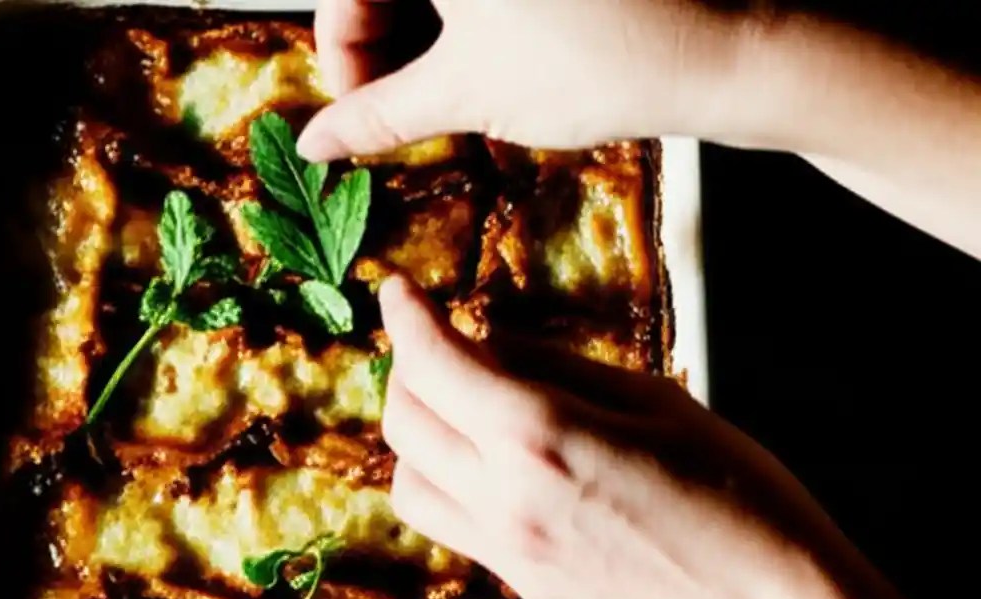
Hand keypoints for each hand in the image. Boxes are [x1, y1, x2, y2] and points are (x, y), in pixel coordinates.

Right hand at [298, 0, 738, 160]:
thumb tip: (318, 141)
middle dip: (378, 44)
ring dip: (417, 36)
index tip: (350, 108)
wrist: (717, 50)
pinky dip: (460, 21)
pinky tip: (470, 65)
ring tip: (436, 96)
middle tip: (389, 108)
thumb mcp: (467, 92)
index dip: (339, 50)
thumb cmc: (594, 60)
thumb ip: (377, 115)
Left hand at [376, 274, 944, 598]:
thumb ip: (560, 368)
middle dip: (407, 369)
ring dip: (417, 434)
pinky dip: (447, 480)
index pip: (434, 365)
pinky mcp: (524, 589)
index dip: (406, 315)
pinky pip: (452, 525)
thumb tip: (490, 343)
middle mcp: (504, 501)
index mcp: (540, 439)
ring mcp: (509, 555)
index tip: (397, 289)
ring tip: (460, 406)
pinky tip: (493, 463)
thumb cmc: (745, 503)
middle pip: (404, 423)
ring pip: (410, 484)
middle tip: (436, 342)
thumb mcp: (659, 404)